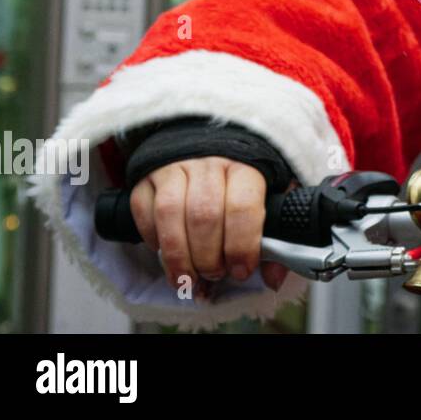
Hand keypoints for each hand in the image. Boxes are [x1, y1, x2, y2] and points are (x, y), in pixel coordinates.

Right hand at [129, 157, 287, 297]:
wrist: (208, 142)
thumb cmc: (242, 179)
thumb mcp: (271, 196)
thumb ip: (276, 235)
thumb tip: (274, 277)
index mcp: (246, 166)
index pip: (242, 206)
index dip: (241, 245)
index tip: (241, 270)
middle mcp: (209, 162)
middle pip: (204, 215)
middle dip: (208, 256)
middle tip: (215, 273)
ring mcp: (175, 167)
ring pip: (170, 213)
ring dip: (178, 255)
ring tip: (188, 277)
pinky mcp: (148, 177)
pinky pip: (143, 210)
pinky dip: (153, 238)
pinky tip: (165, 253)